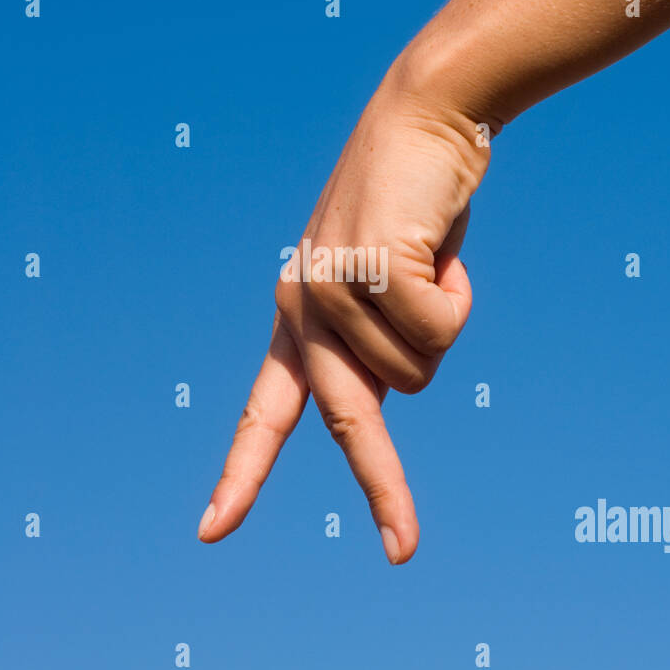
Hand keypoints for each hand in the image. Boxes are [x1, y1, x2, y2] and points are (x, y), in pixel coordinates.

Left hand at [198, 55, 491, 563]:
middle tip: (402, 552)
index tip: (211, 531)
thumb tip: (395, 396)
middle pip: (348, 421)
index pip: (264, 410)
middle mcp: (305, 309)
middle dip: (381, 491)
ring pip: (420, 369)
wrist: (426, 116)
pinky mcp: (368, 269)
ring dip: (444, 321)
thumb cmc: (413, 205)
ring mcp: (332, 290)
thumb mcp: (387, 283)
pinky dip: (459, 294)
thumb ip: (380, 340)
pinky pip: (440, 328)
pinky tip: (438, 244)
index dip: (243, 472)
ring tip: (431, 258)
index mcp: (298, 317)